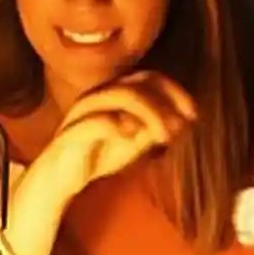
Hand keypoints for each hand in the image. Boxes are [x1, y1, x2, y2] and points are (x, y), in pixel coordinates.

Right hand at [46, 71, 196, 191]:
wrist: (60, 177)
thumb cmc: (99, 153)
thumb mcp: (135, 141)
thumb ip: (155, 128)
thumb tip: (182, 121)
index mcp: (115, 92)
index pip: (149, 78)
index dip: (174, 92)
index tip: (193, 114)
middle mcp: (100, 95)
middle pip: (136, 84)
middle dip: (163, 104)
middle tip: (178, 128)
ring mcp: (84, 111)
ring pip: (118, 95)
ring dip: (148, 113)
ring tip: (162, 136)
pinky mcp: (71, 132)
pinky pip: (94, 121)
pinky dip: (116, 125)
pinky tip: (130, 136)